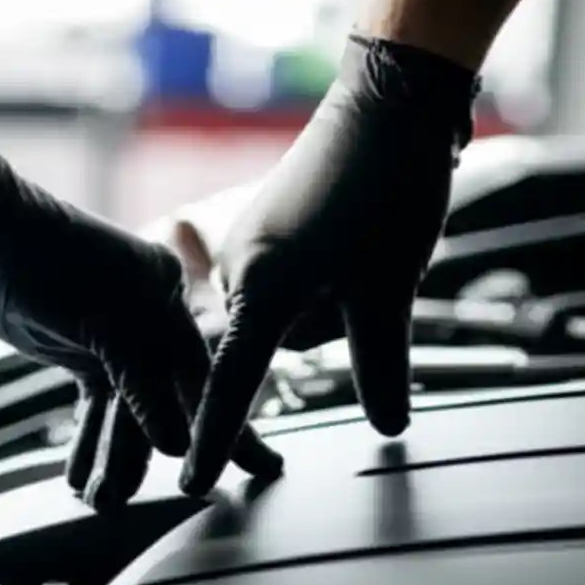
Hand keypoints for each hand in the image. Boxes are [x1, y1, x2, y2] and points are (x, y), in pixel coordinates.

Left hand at [0, 146, 280, 508]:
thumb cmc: (37, 258)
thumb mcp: (100, 318)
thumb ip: (143, 382)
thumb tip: (178, 444)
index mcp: (168, 295)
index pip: (204, 373)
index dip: (227, 424)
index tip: (256, 465)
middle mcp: (149, 314)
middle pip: (170, 396)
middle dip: (171, 452)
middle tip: (196, 498)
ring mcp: (113, 333)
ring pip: (127, 408)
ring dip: (114, 456)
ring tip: (103, 502)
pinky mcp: (81, 349)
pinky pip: (96, 404)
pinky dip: (88, 440)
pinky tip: (80, 477)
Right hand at [184, 35, 478, 494]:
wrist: (388, 101)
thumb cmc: (388, 188)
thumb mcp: (390, 287)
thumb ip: (381, 363)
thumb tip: (386, 426)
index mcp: (262, 287)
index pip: (234, 381)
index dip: (217, 436)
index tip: (194, 482)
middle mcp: (242, 269)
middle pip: (271, 346)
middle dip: (327, 330)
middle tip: (372, 276)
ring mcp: (251, 247)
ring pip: (286, 316)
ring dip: (333, 305)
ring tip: (370, 250)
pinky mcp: (267, 231)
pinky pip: (286, 285)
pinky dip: (323, 282)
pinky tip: (357, 242)